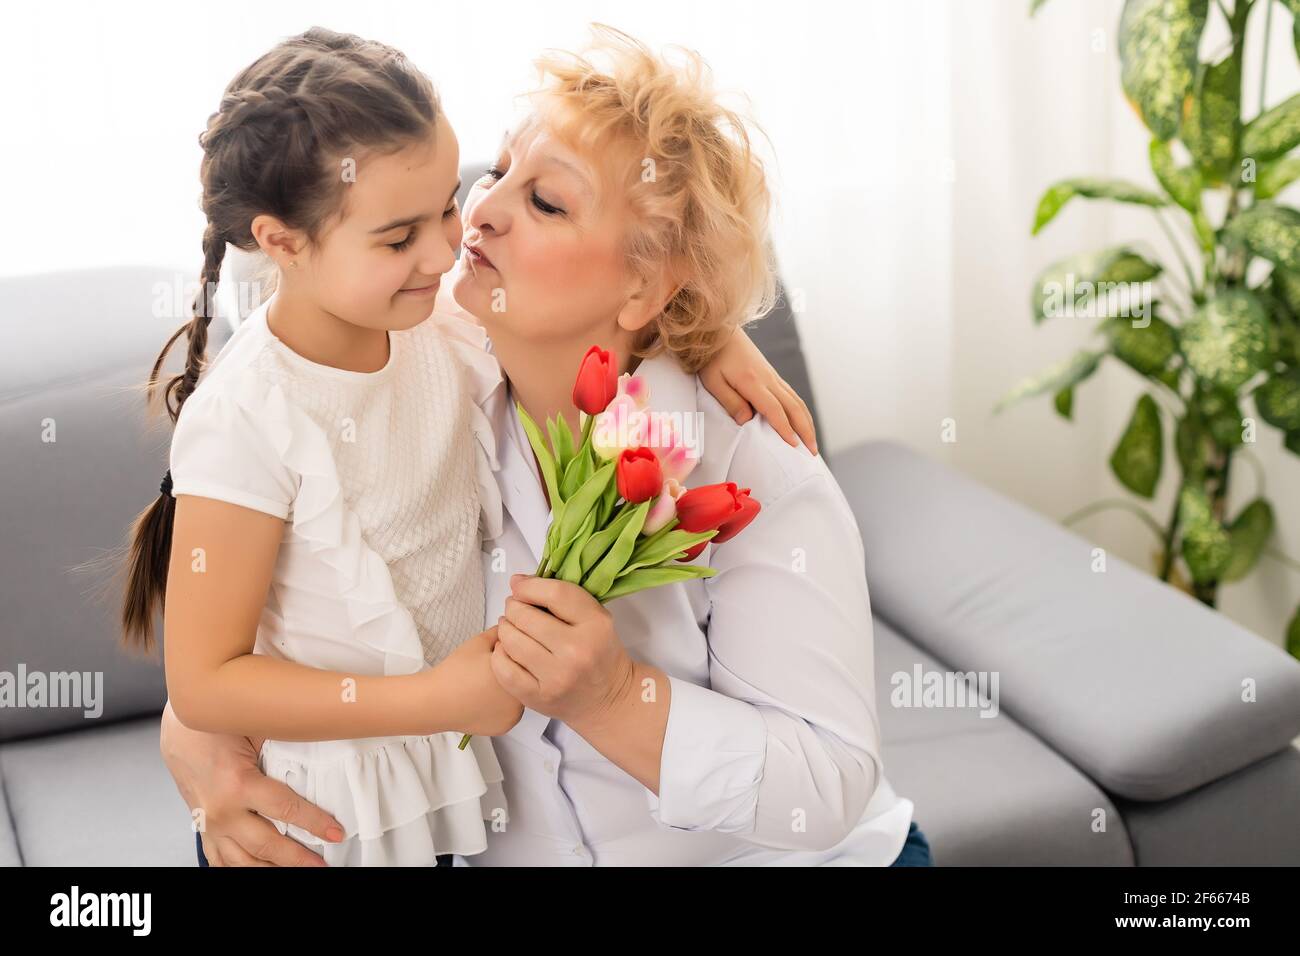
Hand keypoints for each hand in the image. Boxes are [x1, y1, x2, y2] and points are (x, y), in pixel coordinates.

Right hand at [159, 699, 342, 866]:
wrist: (180, 725)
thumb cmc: (216, 722)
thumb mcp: (256, 728)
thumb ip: (286, 744)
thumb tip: (323, 749)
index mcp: (238, 783)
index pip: (286, 810)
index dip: (315, 823)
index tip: (335, 832)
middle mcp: (221, 810)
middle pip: (267, 845)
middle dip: (298, 859)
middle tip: (322, 865)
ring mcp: (209, 823)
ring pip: (242, 861)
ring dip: (272, 870)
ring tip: (298, 870)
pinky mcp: (202, 827)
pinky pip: (220, 860)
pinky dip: (241, 869)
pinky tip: (259, 869)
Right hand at [438, 626, 525, 736]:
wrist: (436, 701)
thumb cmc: (456, 671)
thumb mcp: (480, 642)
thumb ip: (500, 632)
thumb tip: (512, 625)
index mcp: (518, 672)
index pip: (525, 658)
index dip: (511, 653)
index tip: (495, 654)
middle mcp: (522, 696)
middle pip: (525, 678)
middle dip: (513, 671)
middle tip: (487, 672)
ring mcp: (515, 715)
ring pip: (518, 697)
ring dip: (509, 691)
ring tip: (485, 686)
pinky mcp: (505, 727)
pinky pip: (509, 713)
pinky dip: (502, 707)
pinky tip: (485, 700)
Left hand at [493, 575, 635, 728]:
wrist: (608, 698)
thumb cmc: (599, 653)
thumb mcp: (595, 618)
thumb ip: (562, 596)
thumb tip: (517, 581)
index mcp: (595, 625)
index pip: (554, 593)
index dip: (529, 586)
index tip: (520, 586)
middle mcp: (576, 652)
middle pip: (526, 616)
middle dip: (513, 607)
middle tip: (514, 608)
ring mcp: (556, 677)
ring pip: (511, 641)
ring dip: (505, 628)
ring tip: (510, 626)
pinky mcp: (538, 697)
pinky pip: (503, 669)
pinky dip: (499, 654)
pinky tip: (507, 649)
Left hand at [698, 325, 818, 455]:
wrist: (719, 331)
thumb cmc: (712, 358)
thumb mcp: (713, 381)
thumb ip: (730, 401)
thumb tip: (747, 421)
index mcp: (752, 381)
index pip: (774, 409)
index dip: (785, 428)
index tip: (794, 445)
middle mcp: (768, 379)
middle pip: (793, 407)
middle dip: (805, 430)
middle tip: (812, 451)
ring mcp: (772, 376)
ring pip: (796, 400)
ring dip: (807, 422)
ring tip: (812, 441)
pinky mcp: (772, 374)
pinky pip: (792, 394)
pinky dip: (801, 410)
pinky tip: (802, 420)